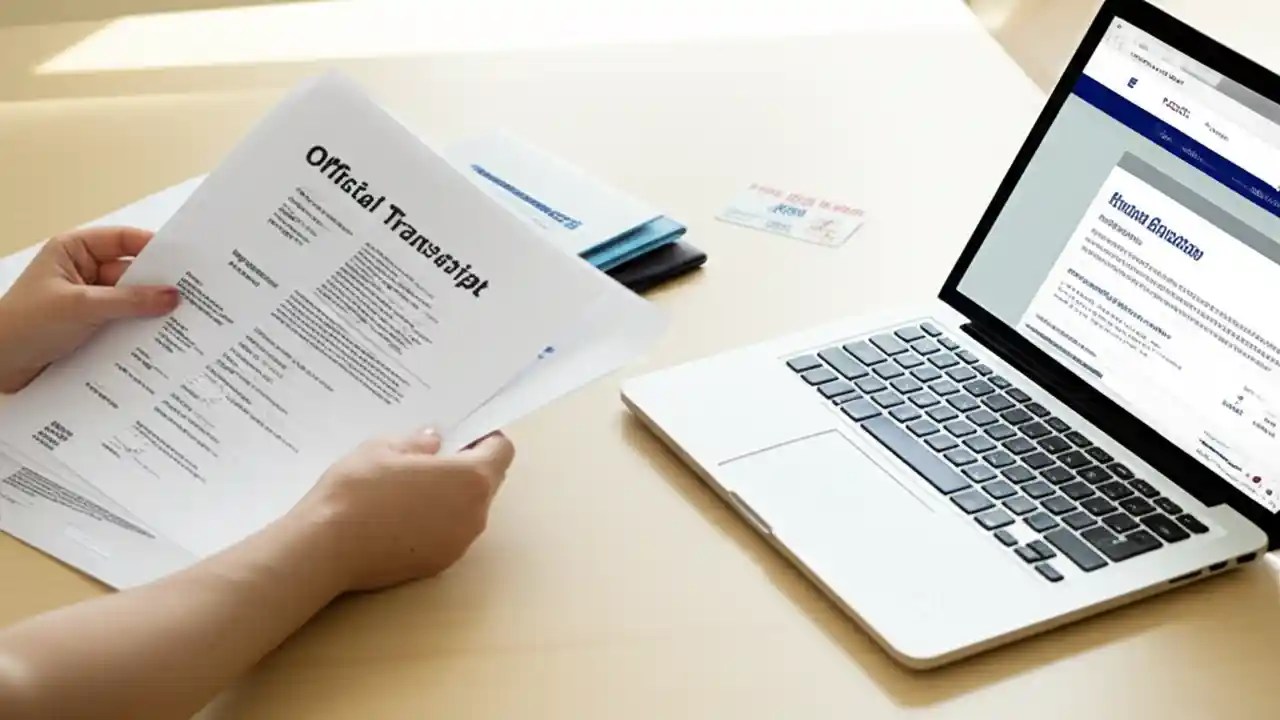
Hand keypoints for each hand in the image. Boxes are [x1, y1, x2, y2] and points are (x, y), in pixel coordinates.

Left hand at [0, 226, 178, 392]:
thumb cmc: (25, 325)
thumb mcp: (80, 307)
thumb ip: (129, 300)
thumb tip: (172, 295)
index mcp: (73, 250)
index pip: (122, 240)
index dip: (153, 247)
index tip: (185, 259)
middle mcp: (83, 271)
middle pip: (131, 272)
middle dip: (157, 284)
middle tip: (193, 294)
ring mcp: (89, 299)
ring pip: (131, 299)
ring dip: (150, 310)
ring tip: (184, 319)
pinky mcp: (92, 325)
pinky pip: (124, 321)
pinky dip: (140, 328)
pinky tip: (161, 336)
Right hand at [293, 430, 515, 591]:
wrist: (326, 548)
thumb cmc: (358, 488)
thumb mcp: (384, 447)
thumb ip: (418, 442)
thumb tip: (435, 442)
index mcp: (471, 479)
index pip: (502, 451)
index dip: (484, 438)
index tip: (458, 435)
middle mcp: (475, 515)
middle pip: (488, 482)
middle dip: (468, 467)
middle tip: (431, 458)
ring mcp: (459, 544)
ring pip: (469, 511)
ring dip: (452, 496)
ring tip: (412, 488)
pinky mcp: (439, 566)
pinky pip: (450, 534)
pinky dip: (437, 522)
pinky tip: (401, 517)